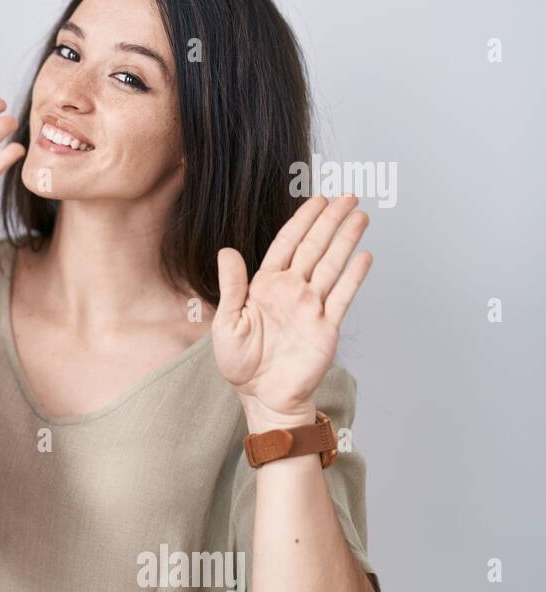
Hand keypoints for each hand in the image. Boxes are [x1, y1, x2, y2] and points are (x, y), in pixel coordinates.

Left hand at [212, 194, 371, 428]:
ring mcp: (311, 307)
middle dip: (330, 221)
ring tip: (359, 215)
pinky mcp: (326, 326)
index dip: (302, 221)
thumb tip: (227, 251)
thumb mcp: (226, 322)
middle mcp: (291, 291)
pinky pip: (342, 296)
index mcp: (265, 286)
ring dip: (345, 240)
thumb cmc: (240, 363)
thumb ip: (231, 287)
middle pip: (313, 247)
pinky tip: (364, 256)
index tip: (317, 200)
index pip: (287, 244)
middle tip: (347, 195)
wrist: (262, 395)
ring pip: (331, 265)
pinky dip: (353, 276)